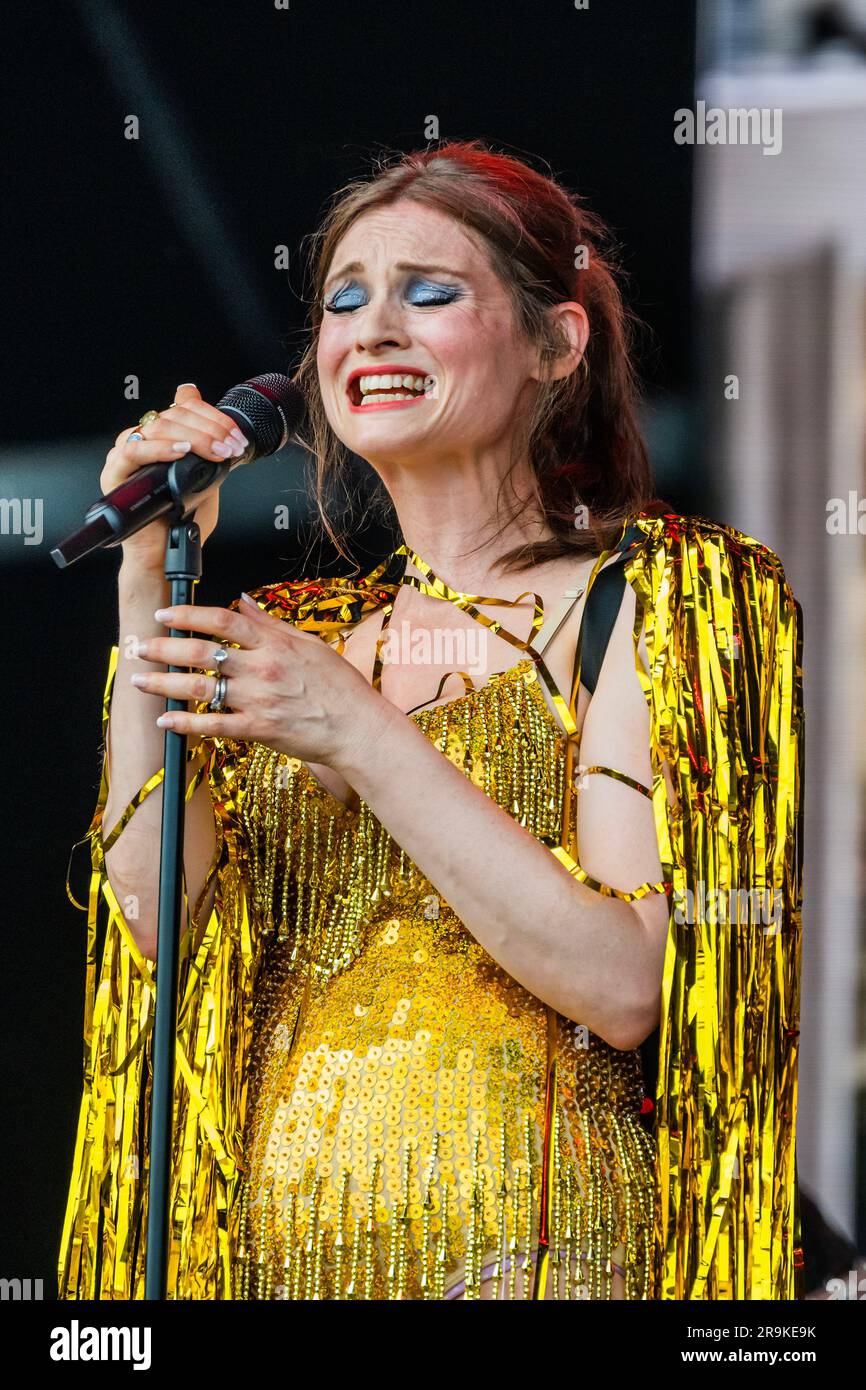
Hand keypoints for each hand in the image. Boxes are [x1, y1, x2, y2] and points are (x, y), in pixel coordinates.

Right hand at [102, 384, 247, 571]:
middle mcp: (140, 442)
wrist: (165, 553)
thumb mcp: (205, 480)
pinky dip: (160, 449)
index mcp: (159, 438)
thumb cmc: (181, 520)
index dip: (212, 416)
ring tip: (215, 452)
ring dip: (192, 437)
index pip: (182, 408)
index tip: (234, 433)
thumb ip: (209, 454)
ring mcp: (125, 456)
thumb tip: (225, 431)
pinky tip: (182, 452)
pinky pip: (132, 451)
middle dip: (209, 429)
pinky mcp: (114, 474)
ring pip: (155, 427)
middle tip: (230, 446)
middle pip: (171, 415)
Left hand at [130, 595, 389, 773]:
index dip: (188, 615)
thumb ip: (271, 624)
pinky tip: (166, 719)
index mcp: (275, 644)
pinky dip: (186, 722)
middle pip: (202, 652)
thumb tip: (243, 602)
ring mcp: (259, 700)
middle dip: (164, 648)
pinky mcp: (259, 729)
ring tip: (140, 680)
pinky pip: (214, 725)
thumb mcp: (309, 645)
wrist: (358, 727)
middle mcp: (263, 669)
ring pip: (200, 688)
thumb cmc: (340, 687)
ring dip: (164, 683)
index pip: (222, 621)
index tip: (165, 615)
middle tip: (139, 646)